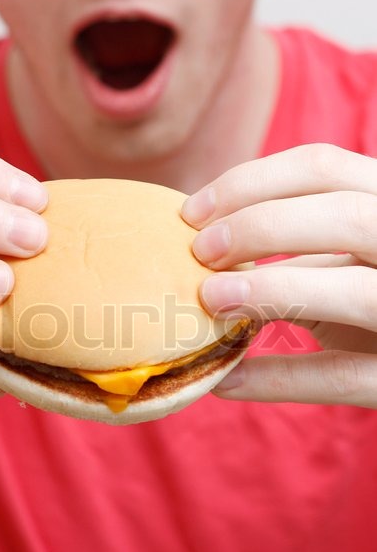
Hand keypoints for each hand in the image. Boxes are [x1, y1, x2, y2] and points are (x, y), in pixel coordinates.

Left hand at [181, 144, 376, 407]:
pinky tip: (225, 382)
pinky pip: (344, 377)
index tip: (191, 214)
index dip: (249, 184)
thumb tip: (205, 257)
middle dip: (260, 228)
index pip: (323, 168)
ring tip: (212, 298)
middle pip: (346, 215)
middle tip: (200, 252)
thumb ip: (290, 254)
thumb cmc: (367, 302)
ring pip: (359, 292)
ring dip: (274, 291)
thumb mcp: (338, 266)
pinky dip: (280, 378)